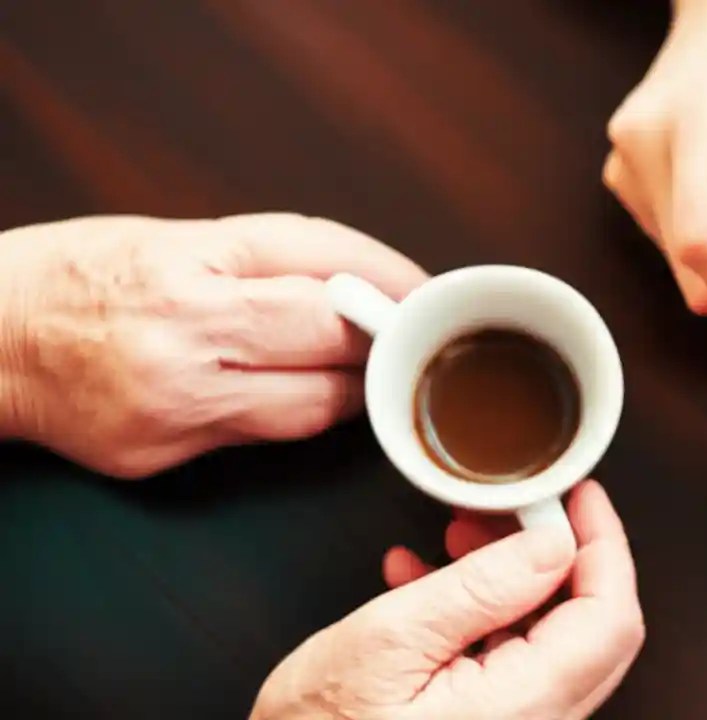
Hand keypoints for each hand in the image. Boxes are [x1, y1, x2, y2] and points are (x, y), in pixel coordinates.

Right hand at [0, 213, 425, 477]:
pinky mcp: (164, 450)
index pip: (321, 258)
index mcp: (189, 258)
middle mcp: (184, 328)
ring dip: (353, 390)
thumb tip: (364, 284)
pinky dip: (297, 416)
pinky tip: (304, 398)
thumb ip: (272, 261)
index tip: (424, 289)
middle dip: (381, 339)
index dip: (388, 276)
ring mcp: (175, 398)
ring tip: (364, 372)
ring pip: (312, 406)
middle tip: (407, 336)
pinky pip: (264, 437)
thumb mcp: (175, 238)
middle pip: (330, 335)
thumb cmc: (79, 277)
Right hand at [251, 481, 644, 719]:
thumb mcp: (387, 641)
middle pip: (593, 627)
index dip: (604, 545)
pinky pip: (514, 661)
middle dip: (559, 554)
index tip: (580, 496)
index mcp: (524, 706)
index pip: (609, 617)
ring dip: (514, 579)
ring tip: (459, 538)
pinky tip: (430, 583)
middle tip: (518, 510)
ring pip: (553, 638)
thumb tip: (552, 544)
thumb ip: (479, 590)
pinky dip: (485, 614)